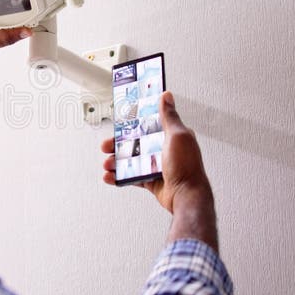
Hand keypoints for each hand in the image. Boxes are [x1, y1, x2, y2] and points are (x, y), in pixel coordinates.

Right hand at [101, 91, 211, 212]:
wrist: (186, 197)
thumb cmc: (187, 167)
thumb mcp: (177, 135)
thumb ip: (169, 116)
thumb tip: (167, 96)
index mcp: (171, 136)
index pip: (148, 124)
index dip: (133, 123)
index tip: (121, 122)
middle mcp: (164, 150)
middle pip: (135, 143)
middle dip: (119, 144)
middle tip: (107, 145)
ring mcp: (157, 166)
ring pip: (131, 160)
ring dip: (116, 161)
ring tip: (108, 163)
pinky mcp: (152, 180)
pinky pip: (132, 176)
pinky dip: (120, 177)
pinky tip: (112, 176)